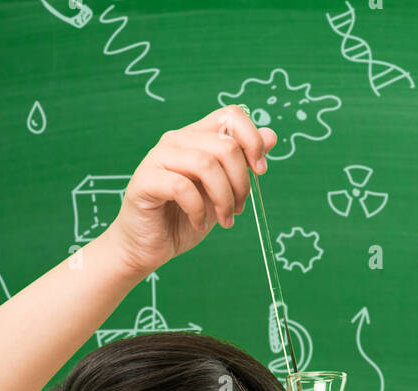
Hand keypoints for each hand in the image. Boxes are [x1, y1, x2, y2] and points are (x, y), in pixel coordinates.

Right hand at [103, 107, 277, 278]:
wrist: (147, 247)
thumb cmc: (183, 219)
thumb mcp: (222, 192)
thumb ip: (242, 165)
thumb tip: (271, 135)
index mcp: (196, 137)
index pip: (230, 115)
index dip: (252, 140)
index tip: (260, 171)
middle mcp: (177, 140)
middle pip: (225, 144)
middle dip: (241, 182)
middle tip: (239, 210)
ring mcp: (158, 157)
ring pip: (206, 164)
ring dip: (223, 198)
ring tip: (224, 221)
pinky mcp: (146, 180)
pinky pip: (182, 187)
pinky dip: (198, 210)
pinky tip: (198, 224)